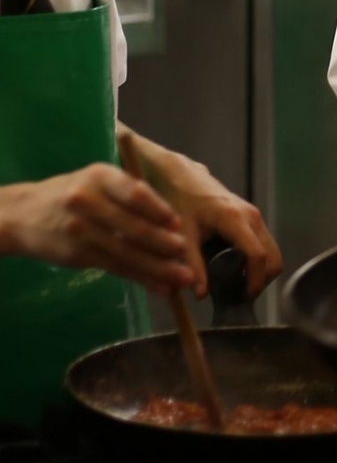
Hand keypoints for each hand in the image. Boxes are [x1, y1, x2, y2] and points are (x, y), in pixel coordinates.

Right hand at [0, 166, 192, 294]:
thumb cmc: (74, 193)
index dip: (158, 209)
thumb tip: (173, 218)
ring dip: (157, 267)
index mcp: (101, 175)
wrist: (23, 214)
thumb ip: (128, 194)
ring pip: (126, 252)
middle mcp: (89, 201)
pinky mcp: (78, 254)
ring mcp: (81, 230)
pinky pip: (115, 267)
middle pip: (132, 226)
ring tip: (182, 278)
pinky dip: (141, 277)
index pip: (134, 192)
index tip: (178, 224)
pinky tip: (161, 286)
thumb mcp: (97, 181)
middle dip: (163, 243)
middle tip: (187, 255)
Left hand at [129, 133, 281, 298]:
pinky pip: (265, 244)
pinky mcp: (252, 217)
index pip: (258, 255)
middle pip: (273, 256)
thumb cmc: (181, 203)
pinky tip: (235, 269)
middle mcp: (252, 216)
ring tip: (235, 285)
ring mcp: (255, 216)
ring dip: (260, 272)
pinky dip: (257, 262)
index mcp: (236, 219)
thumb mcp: (183, 235)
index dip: (256, 281)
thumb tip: (201, 295)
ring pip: (272, 251)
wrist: (183, 177)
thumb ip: (192, 264)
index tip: (243, 299)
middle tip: (238, 296)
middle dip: (261, 280)